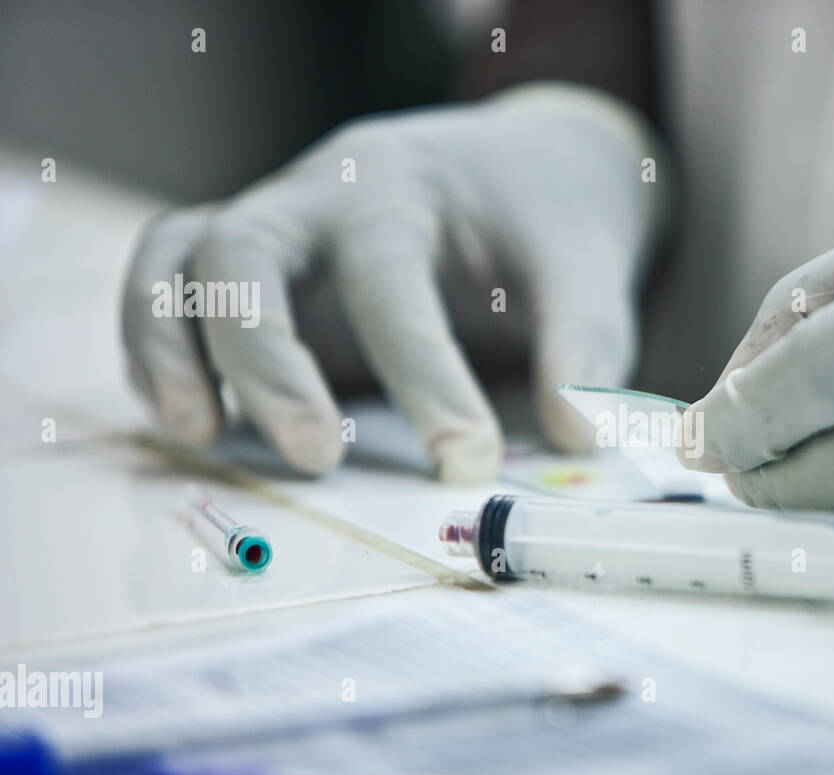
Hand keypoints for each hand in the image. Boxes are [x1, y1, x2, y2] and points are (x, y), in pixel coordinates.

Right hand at [121, 83, 664, 480]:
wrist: (515, 171)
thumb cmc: (543, 220)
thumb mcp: (586, 268)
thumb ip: (586, 346)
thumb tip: (575, 436)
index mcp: (401, 186)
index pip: (387, 277)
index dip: (423, 375)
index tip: (469, 458)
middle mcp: (317, 198)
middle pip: (243, 251)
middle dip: (268, 360)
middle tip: (318, 458)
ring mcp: (276, 232)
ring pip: (177, 260)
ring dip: (170, 348)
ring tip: (200, 437)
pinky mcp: (257, 278)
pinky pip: (173, 290)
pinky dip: (162, 351)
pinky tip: (199, 423)